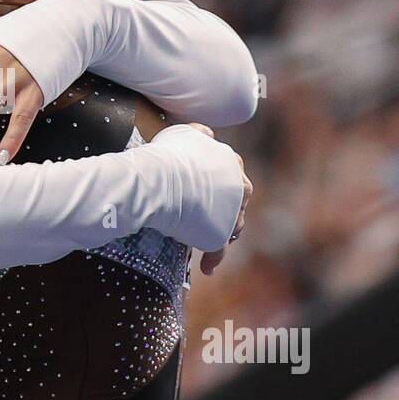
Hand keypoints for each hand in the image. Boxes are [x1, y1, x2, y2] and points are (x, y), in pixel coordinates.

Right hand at [178, 125, 251, 274]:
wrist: (160, 179)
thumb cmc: (166, 155)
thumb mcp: (185, 133)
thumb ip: (199, 134)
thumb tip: (207, 132)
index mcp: (231, 161)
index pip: (231, 177)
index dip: (219, 187)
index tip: (207, 193)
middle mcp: (238, 185)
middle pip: (237, 203)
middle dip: (227, 210)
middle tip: (208, 218)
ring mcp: (232, 211)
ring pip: (231, 226)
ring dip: (222, 234)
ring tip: (207, 243)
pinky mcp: (220, 233)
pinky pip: (218, 249)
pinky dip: (213, 258)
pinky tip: (206, 267)